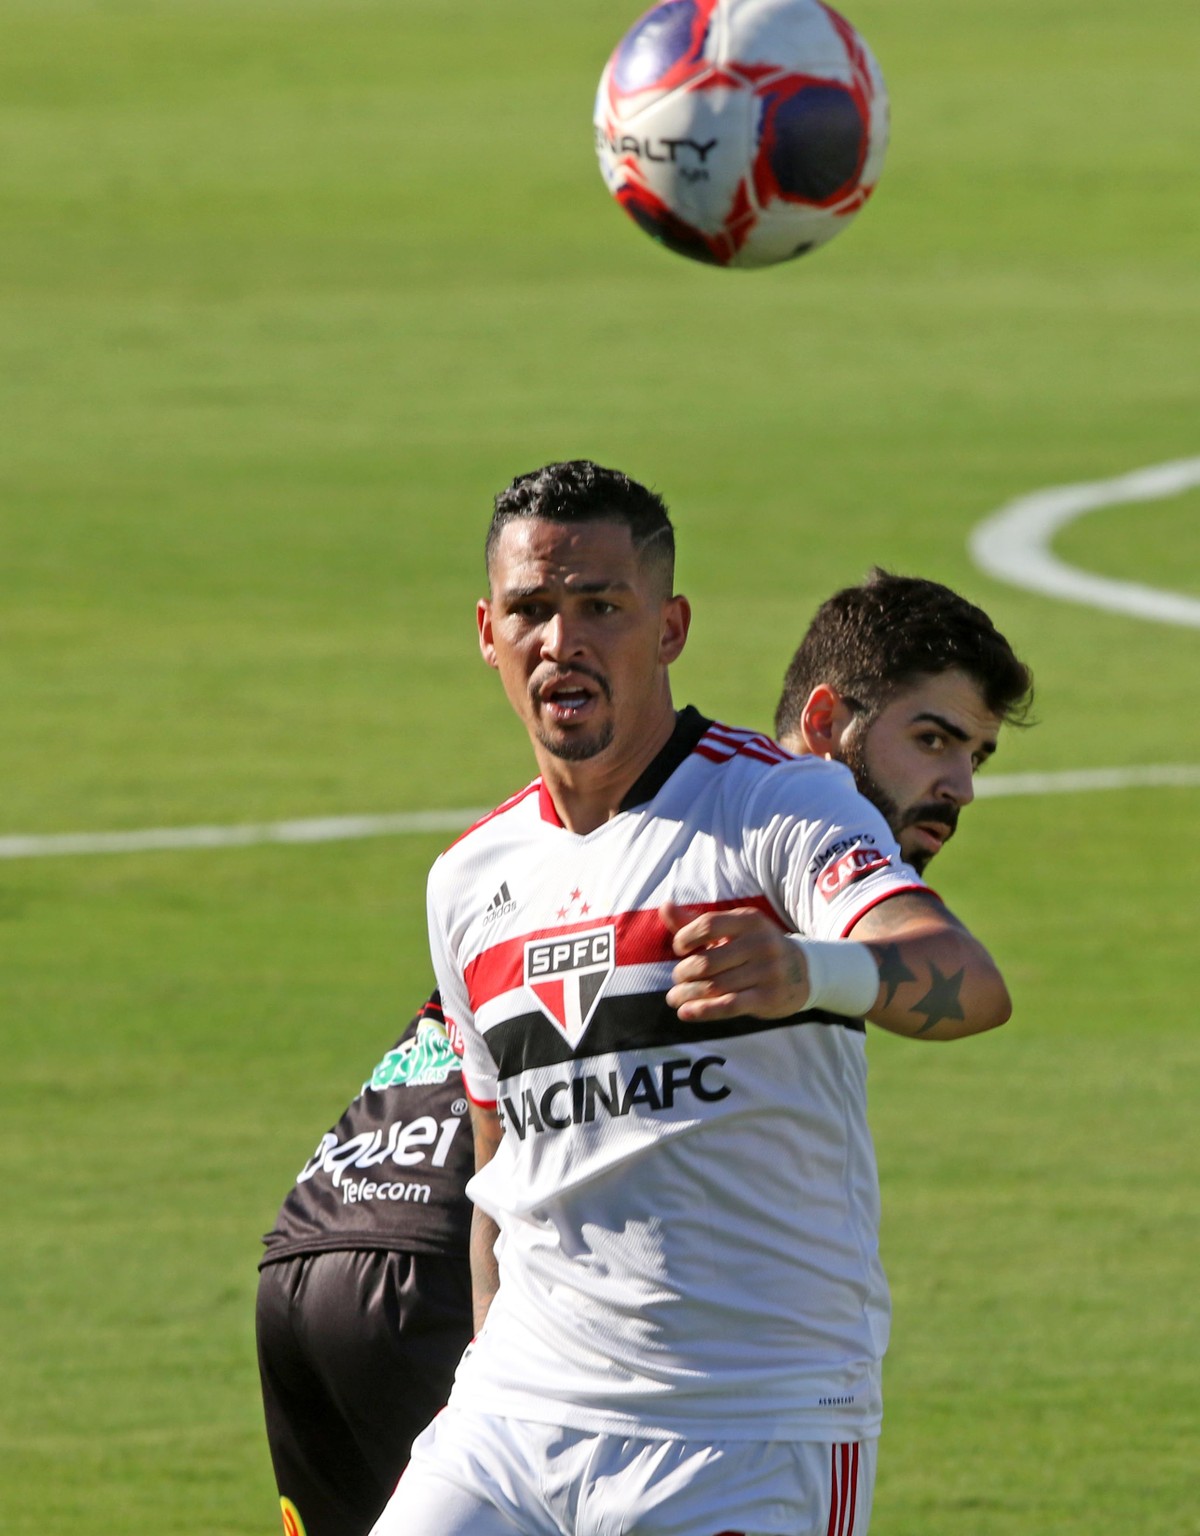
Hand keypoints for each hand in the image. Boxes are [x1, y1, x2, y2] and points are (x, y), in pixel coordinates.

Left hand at [661, 901, 808, 1022]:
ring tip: (674, 998)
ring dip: (687, 995)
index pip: (708, 925)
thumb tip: (665, 906)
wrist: (803, 971)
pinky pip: (729, 1006)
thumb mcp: (731, 930)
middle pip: (706, 962)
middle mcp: (760, 944)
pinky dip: (703, 1011)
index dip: (685, 937)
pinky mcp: (768, 997)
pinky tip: (685, 1013)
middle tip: (677, 979)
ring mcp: (767, 971)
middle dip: (683, 973)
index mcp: (749, 921)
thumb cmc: (754, 947)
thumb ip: (696, 922)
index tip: (680, 949)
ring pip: (714, 986)